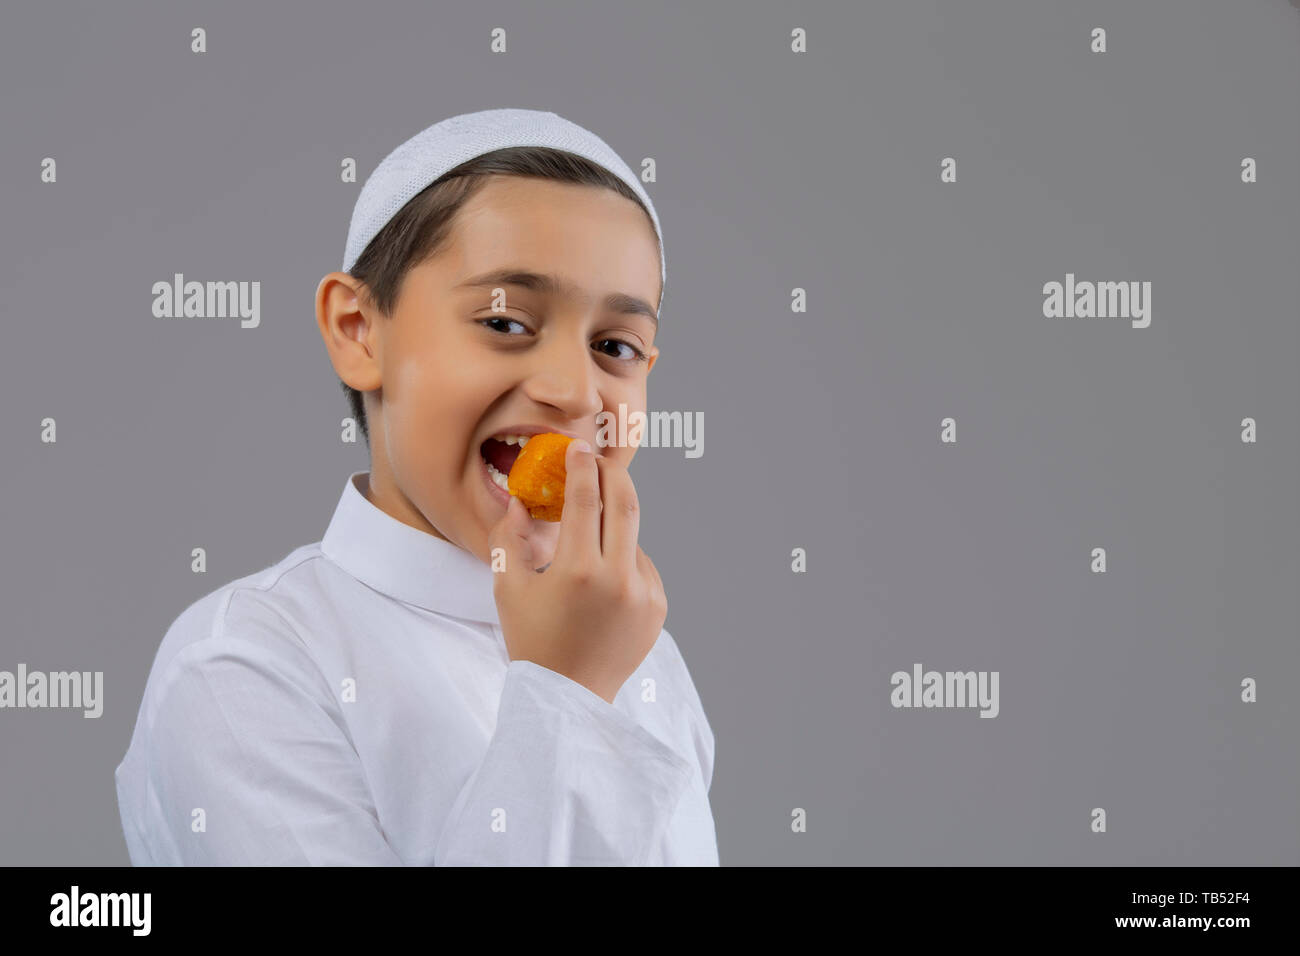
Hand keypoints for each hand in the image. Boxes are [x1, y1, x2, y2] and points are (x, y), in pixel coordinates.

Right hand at [488, 439, 666, 703]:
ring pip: (633, 536)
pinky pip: (642, 566)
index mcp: (578, 572)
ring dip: (612, 525)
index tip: (579, 448)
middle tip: (598, 463)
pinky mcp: (658, 607)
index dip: (582, 467)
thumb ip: (509, 537)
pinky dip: (623, 559)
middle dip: (612, 475)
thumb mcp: (508, 588)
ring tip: (586, 540)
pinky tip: (600, 579)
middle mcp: (619, 580)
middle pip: (625, 503)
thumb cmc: (531, 640)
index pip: (585, 500)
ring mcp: (644, 594)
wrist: (567, 696)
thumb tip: (522, 501)